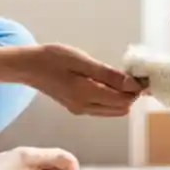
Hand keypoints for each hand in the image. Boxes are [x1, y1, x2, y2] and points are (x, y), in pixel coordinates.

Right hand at [19, 44, 144, 116]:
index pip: (123, 100)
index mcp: (86, 95)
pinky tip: (108, 82)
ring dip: (122, 96)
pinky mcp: (78, 107)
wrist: (28, 66)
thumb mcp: (82, 61)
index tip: (141, 74)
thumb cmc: (52, 59)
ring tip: (121, 76)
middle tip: (132, 74)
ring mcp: (81, 109)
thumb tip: (133, 84)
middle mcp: (85, 107)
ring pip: (113, 110)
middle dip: (131, 93)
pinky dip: (111, 97)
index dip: (136, 88)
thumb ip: (108, 75)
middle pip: (121, 108)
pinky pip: (103, 107)